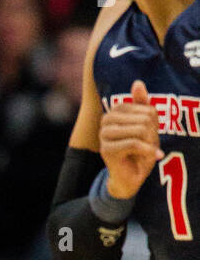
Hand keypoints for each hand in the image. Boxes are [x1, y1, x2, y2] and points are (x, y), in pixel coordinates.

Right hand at [99, 80, 163, 198]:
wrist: (130, 176)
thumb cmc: (139, 150)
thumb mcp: (145, 125)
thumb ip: (142, 105)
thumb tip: (137, 83)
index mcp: (116, 111)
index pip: (146, 109)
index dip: (154, 123)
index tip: (151, 135)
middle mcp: (106, 120)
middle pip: (144, 119)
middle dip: (153, 134)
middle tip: (150, 145)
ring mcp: (104, 135)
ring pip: (139, 130)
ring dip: (150, 143)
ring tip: (148, 150)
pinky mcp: (106, 150)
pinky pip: (134, 143)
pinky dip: (147, 151)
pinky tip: (152, 156)